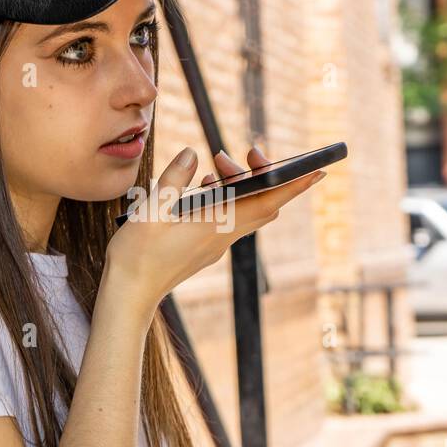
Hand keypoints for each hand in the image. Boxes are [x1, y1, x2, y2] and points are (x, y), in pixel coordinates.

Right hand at [105, 143, 325, 309]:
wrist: (129, 294)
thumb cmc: (138, 254)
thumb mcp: (151, 209)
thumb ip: (174, 178)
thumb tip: (191, 154)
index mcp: (217, 224)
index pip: (268, 201)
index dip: (294, 185)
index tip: (316, 170)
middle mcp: (223, 236)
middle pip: (261, 204)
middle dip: (259, 175)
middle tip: (239, 153)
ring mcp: (215, 244)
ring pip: (244, 211)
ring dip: (238, 185)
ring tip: (214, 166)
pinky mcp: (204, 248)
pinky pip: (227, 219)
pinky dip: (224, 199)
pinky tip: (201, 188)